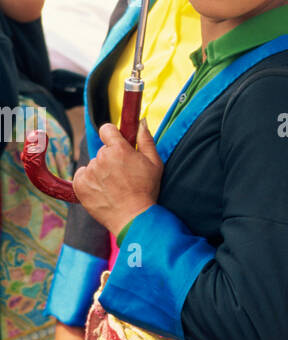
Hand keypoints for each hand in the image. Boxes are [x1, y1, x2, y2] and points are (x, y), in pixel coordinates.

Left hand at [73, 120, 162, 236]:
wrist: (133, 218)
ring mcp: (89, 171)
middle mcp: (101, 157)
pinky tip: (102, 191)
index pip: (106, 129)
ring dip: (100, 172)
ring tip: (114, 188)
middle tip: (122, 176)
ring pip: (93, 165)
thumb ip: (146, 140)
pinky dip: (89, 182)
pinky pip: (82, 176)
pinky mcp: (80, 185)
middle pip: (102, 151)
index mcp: (119, 149)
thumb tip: (141, 122)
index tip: (116, 144)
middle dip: (110, 159)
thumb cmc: (147, 191)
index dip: (111, 136)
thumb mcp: (155, 163)